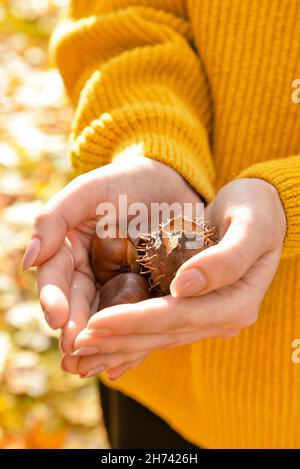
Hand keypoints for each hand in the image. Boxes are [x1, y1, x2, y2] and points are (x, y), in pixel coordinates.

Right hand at [23, 157, 199, 374]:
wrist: (173, 184)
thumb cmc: (128, 181)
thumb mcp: (90, 191)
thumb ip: (56, 218)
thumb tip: (28, 259)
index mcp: (73, 250)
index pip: (58, 278)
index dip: (54, 299)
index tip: (56, 318)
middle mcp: (93, 273)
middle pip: (79, 305)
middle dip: (74, 328)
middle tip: (73, 350)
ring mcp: (120, 286)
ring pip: (106, 318)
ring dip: (98, 344)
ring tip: (92, 366)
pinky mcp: (149, 294)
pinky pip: (138, 319)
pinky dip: (131, 339)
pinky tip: (124, 363)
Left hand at [73, 178, 285, 379]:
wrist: (265, 213)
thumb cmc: (257, 212)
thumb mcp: (250, 227)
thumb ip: (225, 261)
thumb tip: (183, 287)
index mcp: (236, 303)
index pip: (176, 316)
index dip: (134, 321)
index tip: (95, 323)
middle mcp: (221, 318)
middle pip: (162, 334)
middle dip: (118, 340)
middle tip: (76, 346)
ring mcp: (208, 317)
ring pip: (157, 337)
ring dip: (118, 345)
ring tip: (81, 351)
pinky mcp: (194, 310)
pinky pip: (159, 328)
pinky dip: (131, 337)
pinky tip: (105, 345)